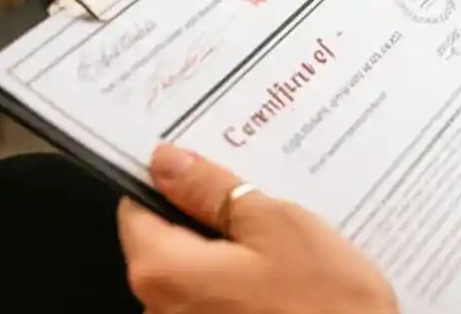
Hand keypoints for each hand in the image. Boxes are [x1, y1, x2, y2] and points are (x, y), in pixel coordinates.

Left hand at [118, 144, 396, 312]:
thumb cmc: (324, 303)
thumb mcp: (274, 225)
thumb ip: (211, 191)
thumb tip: (167, 162)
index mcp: (163, 271)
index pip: (136, 208)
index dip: (174, 182)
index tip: (213, 169)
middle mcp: (159, 311)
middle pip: (169, 242)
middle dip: (212, 218)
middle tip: (265, 203)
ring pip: (198, 272)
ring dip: (234, 253)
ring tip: (287, 244)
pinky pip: (217, 300)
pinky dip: (244, 284)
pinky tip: (287, 277)